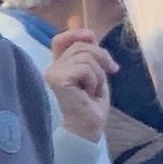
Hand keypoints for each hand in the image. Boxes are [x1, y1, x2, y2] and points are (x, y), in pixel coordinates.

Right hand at [45, 29, 113, 147]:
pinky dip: (93, 82)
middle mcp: (52, 68)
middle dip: (101, 57)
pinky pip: (84, 69)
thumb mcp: (94, 75)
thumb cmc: (90, 108)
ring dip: (98, 75)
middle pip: (80, 46)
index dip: (76, 33)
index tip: (92, 36)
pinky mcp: (56, 79)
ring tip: (92, 92)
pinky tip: (87, 95)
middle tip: (110, 72)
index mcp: (60, 67)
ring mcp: (52, 73)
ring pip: (85, 57)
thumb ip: (90, 55)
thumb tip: (90, 33)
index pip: (61, 40)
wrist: (86, 130)